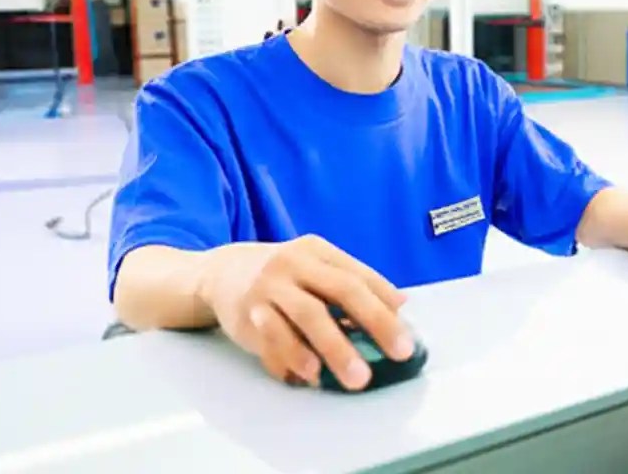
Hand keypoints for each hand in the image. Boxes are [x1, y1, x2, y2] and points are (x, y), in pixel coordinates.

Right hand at [200, 234, 411, 390]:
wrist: (221, 272)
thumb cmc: (283, 275)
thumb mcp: (316, 266)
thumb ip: (354, 283)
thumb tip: (401, 304)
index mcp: (318, 251)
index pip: (359, 276)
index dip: (386, 305)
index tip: (406, 334)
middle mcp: (294, 264)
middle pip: (341, 291)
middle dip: (374, 323)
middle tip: (398, 352)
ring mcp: (269, 288)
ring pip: (308, 316)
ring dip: (335, 348)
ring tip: (355, 376)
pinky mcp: (247, 315)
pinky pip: (273, 339)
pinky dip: (294, 358)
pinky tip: (310, 375)